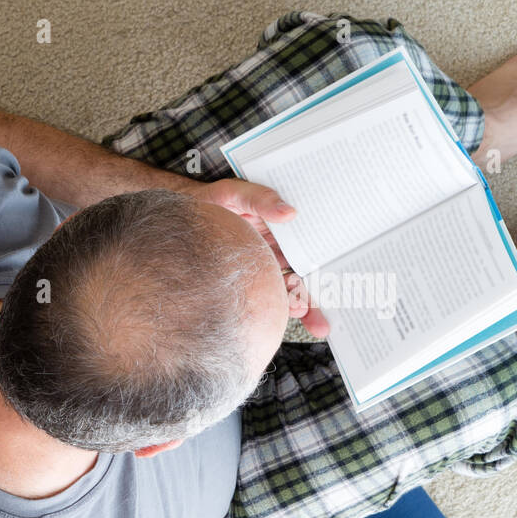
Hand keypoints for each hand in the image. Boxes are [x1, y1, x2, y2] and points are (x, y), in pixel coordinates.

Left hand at [188, 178, 329, 337]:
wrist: (183, 218)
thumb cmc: (211, 204)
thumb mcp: (235, 193)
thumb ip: (260, 199)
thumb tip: (289, 213)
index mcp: (280, 230)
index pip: (308, 248)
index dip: (322, 265)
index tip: (333, 280)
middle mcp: (275, 251)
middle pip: (301, 276)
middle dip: (313, 300)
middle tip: (323, 324)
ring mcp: (261, 268)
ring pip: (285, 292)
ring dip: (298, 308)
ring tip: (305, 317)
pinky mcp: (247, 280)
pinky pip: (264, 297)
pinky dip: (275, 308)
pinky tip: (282, 315)